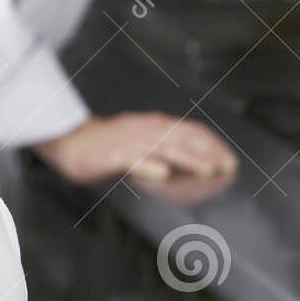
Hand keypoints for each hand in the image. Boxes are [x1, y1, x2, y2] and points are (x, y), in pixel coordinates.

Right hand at [33, 113, 238, 185]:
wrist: (68, 140)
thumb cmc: (105, 146)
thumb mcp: (138, 143)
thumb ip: (163, 150)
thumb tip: (188, 166)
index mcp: (152, 126)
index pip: (188, 132)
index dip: (211, 145)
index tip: (230, 160)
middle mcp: (144, 130)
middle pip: (181, 140)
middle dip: (207, 154)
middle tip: (228, 167)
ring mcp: (128, 142)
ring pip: (161, 149)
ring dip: (186, 160)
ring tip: (207, 171)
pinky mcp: (110, 155)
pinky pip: (131, 160)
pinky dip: (148, 166)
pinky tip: (162, 174)